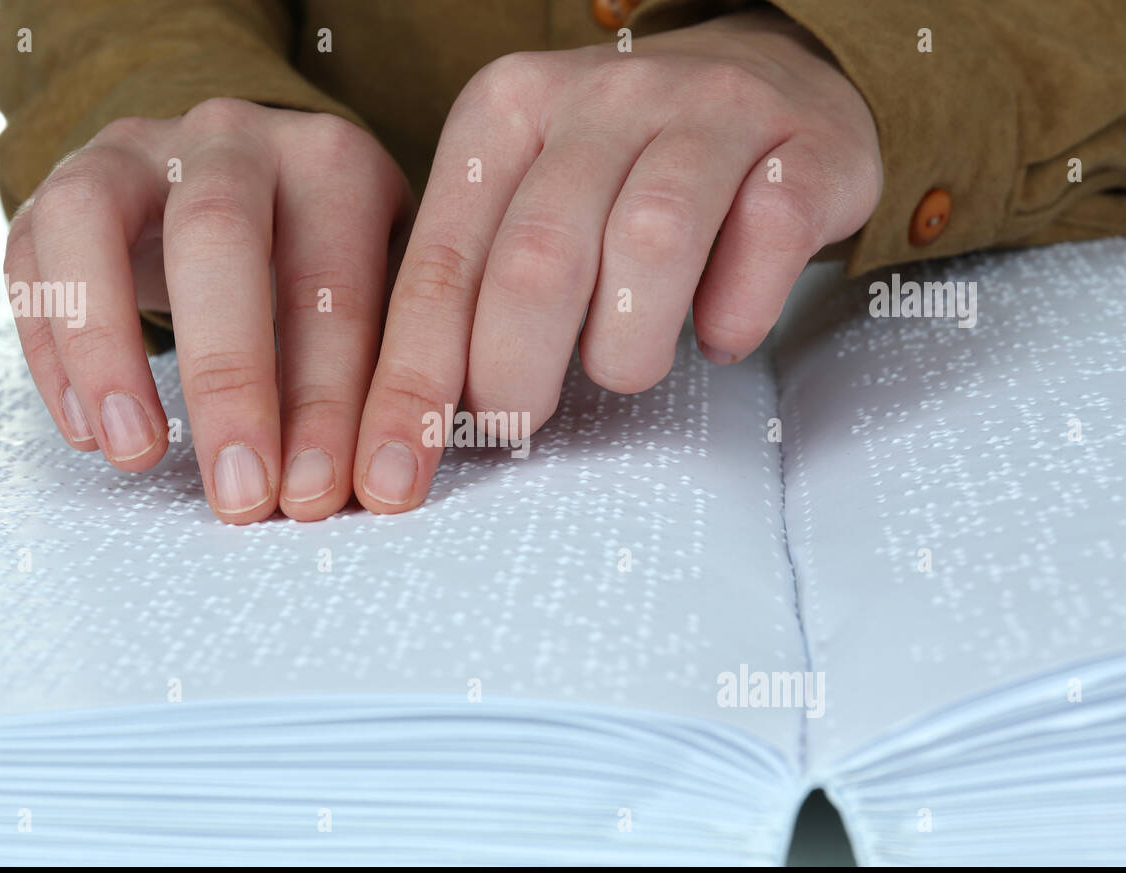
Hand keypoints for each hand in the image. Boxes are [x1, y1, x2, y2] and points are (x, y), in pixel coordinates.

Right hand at [5, 99, 411, 522]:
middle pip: (220, 237)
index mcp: (337, 165)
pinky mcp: (66, 179)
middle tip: (239, 494)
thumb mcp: (383, 294)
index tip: (319, 497)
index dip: (329, 401)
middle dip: (228, 380)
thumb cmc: (325, 263)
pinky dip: (52, 346)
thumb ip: (387, 369)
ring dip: (107, 349)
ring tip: (136, 456)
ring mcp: (140, 148)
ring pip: (94, 221)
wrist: (246, 181)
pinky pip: (34, 251)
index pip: (335, 286)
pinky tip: (88, 431)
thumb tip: (388, 483)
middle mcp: (237, 138)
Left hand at [352, 8, 880, 511]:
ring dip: (628, 347)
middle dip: (515, 374)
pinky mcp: (805, 143)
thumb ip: (467, 289)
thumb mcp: (521, 201)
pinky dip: (735, 313)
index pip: (439, 266)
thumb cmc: (620, 171)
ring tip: (625, 370)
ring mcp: (708, 110)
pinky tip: (717, 336)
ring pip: (651, 244)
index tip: (392, 477)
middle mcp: (600, 96)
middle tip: (519, 421)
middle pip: (537, 262)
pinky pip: (768, 236)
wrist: (767, 70)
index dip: (411, 384)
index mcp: (503, 112)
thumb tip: (407, 428)